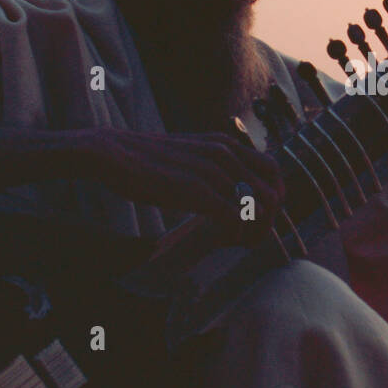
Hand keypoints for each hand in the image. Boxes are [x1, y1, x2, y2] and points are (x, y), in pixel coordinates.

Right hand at [87, 129, 285, 237]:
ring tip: (237, 242)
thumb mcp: (191, 155)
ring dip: (254, 231)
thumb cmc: (148, 161)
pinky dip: (235, 234)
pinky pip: (235, 217)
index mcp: (226, 144)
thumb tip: (231, 192)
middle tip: (251, 237)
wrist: (113, 152)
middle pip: (273, 193)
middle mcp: (226, 154)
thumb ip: (214, 167)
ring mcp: (213, 171)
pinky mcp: (197, 190)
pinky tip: (223, 240)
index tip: (257, 218)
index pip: (274, 170)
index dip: (272, 198)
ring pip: (259, 207)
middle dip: (269, 220)